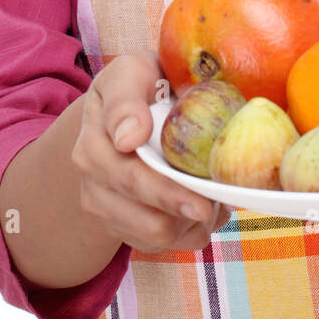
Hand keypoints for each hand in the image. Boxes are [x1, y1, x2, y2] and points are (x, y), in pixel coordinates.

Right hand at [71, 49, 233, 252]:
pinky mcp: (129, 228)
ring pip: (161, 239)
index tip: (201, 204)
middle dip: (191, 215)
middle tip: (224, 201)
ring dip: (194, 224)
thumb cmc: (139, 83)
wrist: (131, 102)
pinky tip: (205, 203)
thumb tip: (129, 137)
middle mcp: (95, 186)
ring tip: (215, 194)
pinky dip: (192, 230)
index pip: (133, 182)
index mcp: (94, 148)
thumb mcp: (130, 72)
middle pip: (150, 222)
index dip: (168, 195)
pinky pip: (167, 246)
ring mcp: (110, 211)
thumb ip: (125, 100)